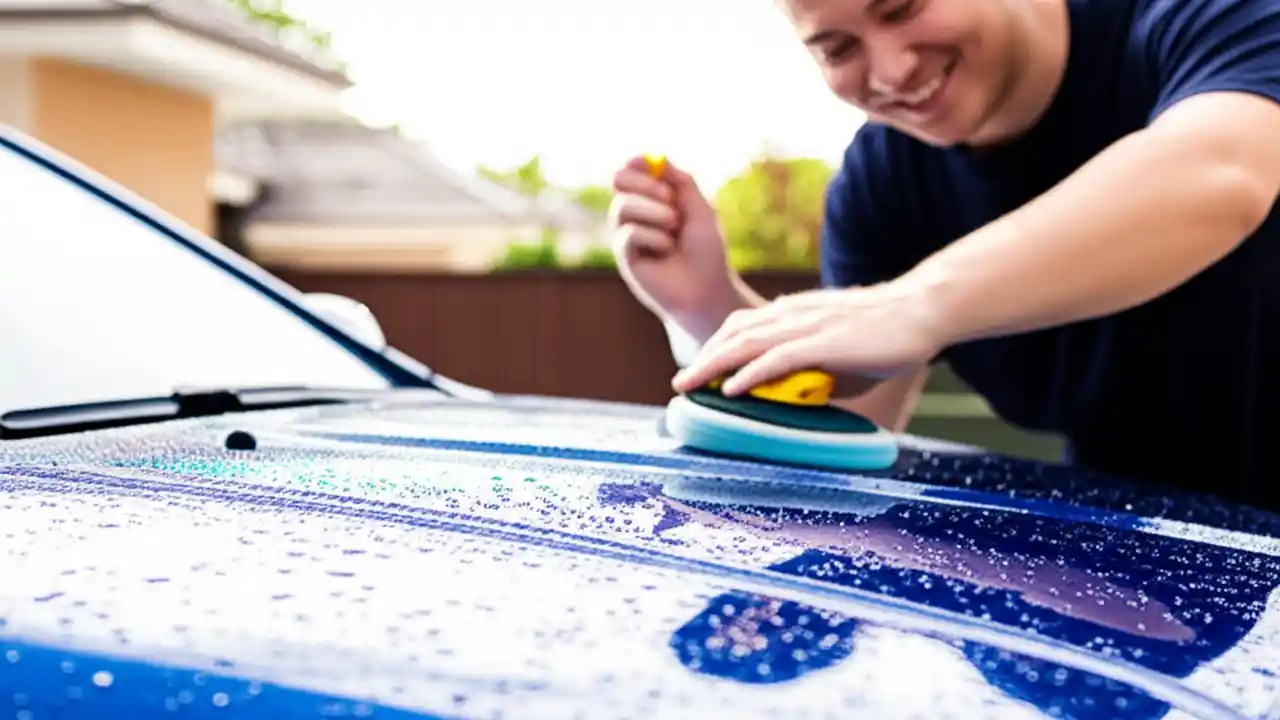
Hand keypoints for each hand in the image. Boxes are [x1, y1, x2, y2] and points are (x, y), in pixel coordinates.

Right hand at [608, 155, 742, 337]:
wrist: (707, 289)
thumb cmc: (706, 252)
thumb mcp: (700, 210)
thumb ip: (682, 182)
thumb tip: (659, 158)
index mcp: (654, 198)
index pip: (634, 170)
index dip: (637, 162)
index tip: (646, 160)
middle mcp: (637, 213)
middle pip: (619, 181)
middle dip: (643, 183)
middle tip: (668, 196)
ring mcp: (627, 233)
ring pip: (624, 206)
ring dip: (655, 213)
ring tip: (675, 229)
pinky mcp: (624, 256)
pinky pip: (629, 233)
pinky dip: (654, 238)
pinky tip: (667, 252)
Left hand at [670, 283, 946, 397]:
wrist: (921, 311)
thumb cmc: (886, 335)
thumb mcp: (840, 353)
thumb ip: (813, 369)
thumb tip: (795, 395)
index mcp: (795, 314)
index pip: (744, 325)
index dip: (717, 345)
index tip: (698, 369)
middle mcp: (793, 315)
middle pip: (734, 332)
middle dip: (703, 358)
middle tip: (681, 383)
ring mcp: (805, 327)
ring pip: (745, 343)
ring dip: (712, 365)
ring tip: (689, 385)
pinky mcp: (822, 342)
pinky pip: (775, 358)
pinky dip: (749, 372)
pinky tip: (731, 387)